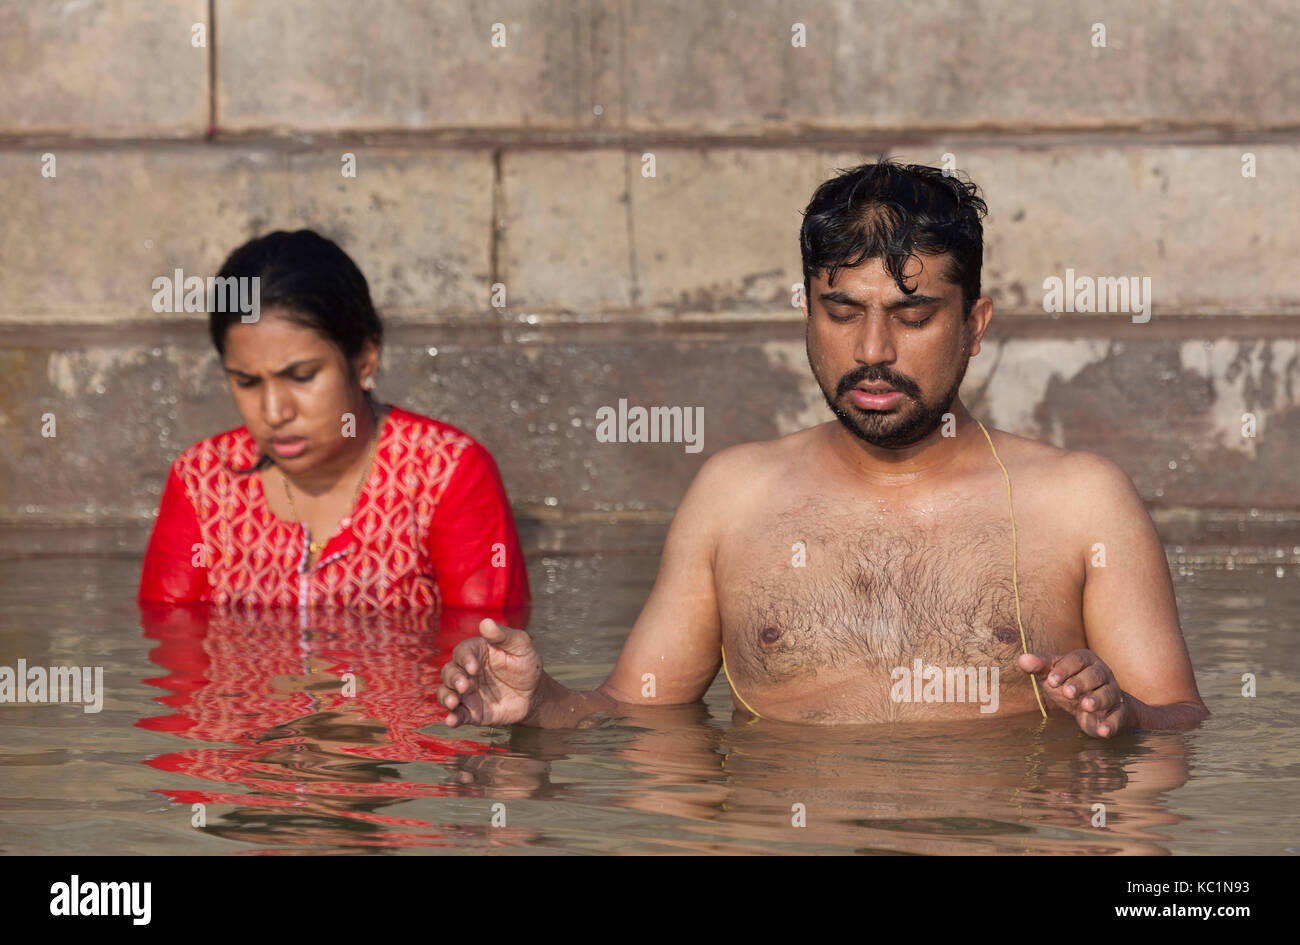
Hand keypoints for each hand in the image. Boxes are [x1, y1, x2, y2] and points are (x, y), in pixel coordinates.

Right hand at [437, 618, 542, 727]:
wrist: (534, 694)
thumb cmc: (526, 665)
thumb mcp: (521, 646)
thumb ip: (504, 635)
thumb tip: (486, 622)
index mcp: (476, 652)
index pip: (462, 652)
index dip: (465, 659)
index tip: (474, 668)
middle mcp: (466, 671)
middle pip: (449, 672)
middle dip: (454, 679)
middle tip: (465, 686)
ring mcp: (467, 692)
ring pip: (446, 692)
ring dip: (446, 697)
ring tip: (453, 703)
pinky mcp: (471, 711)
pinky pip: (457, 714)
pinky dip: (452, 718)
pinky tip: (452, 721)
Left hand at [1017, 649, 1131, 737]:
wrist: (1095, 707)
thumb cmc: (1069, 684)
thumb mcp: (1053, 674)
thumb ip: (1039, 666)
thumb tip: (1022, 659)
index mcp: (1086, 660)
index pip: (1077, 659)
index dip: (1064, 669)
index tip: (1051, 681)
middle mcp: (1102, 674)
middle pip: (1095, 675)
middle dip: (1081, 683)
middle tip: (1067, 693)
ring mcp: (1112, 693)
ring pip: (1109, 694)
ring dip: (1098, 700)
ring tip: (1086, 706)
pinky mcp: (1118, 712)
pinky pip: (1118, 717)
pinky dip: (1111, 724)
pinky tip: (1103, 731)